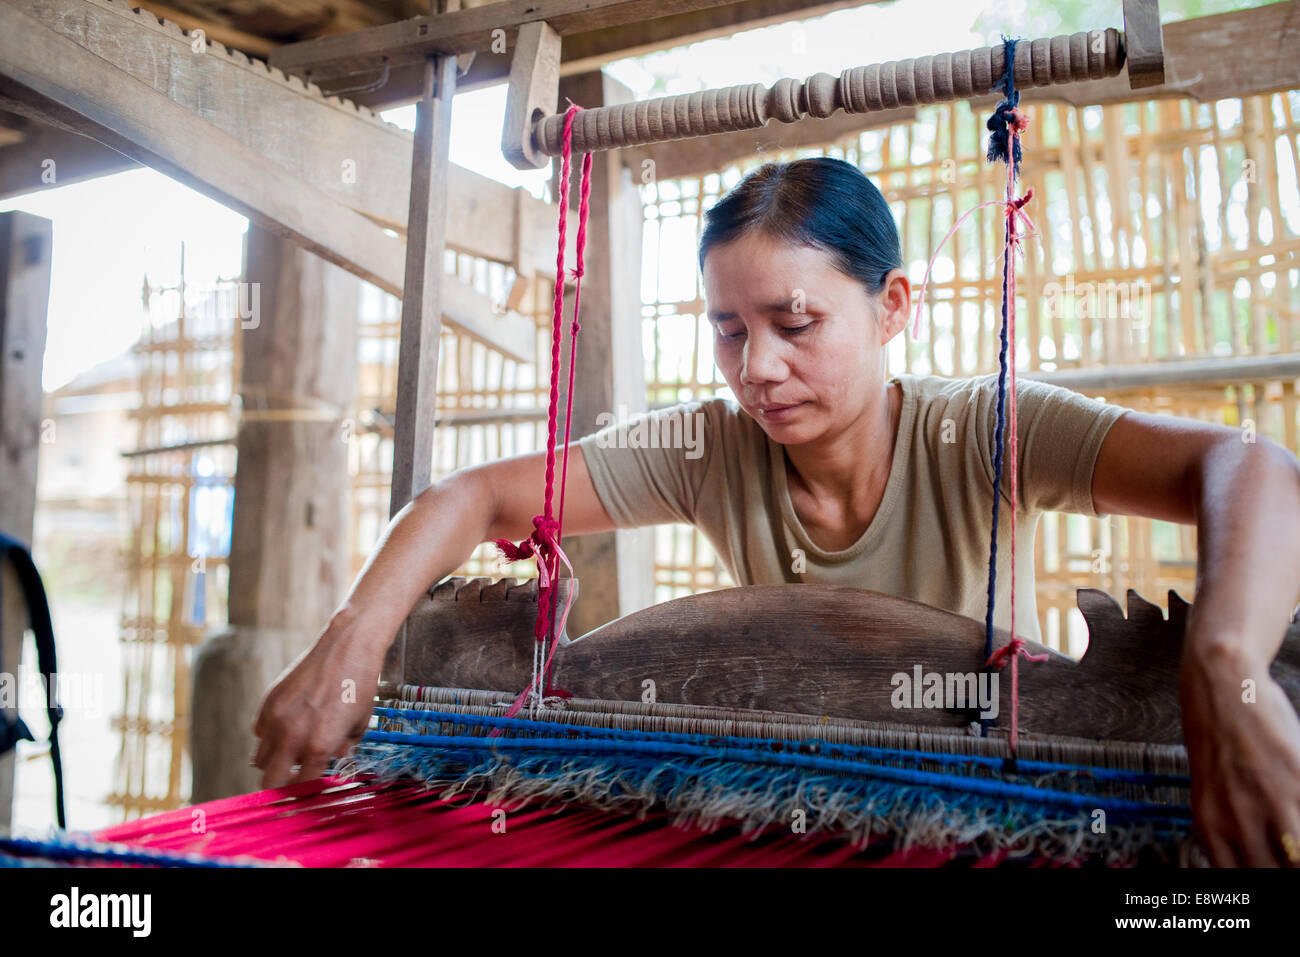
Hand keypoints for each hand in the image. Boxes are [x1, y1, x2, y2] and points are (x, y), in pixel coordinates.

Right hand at [251, 615, 383, 788]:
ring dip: (275, 760)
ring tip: (294, 750)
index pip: (304, 785)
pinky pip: (259, 732)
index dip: (308, 791)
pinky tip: (288, 726)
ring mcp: (276, 718)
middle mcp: (293, 736)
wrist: (347, 647)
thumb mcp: (361, 724)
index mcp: (319, 745)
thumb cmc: (359, 685)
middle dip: (283, 785)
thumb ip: (345, 747)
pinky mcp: (268, 702)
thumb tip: (336, 758)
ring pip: (260, 758)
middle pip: (270, 781)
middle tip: (295, 778)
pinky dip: (269, 736)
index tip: (311, 790)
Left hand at [1179, 641, 1299, 865]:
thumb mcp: (1212, 796)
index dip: (1264, 886)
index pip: (1241, 884)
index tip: (1277, 870)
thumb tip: (1246, 864)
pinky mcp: (1296, 778)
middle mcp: (1236, 823)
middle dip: (1287, 868)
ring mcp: (1268, 802)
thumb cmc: (1220, 742)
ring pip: (1297, 857)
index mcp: (1211, 830)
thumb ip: (1227, 836)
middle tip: (1291, 851)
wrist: (1220, 687)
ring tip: (1297, 833)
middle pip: (1273, 876)